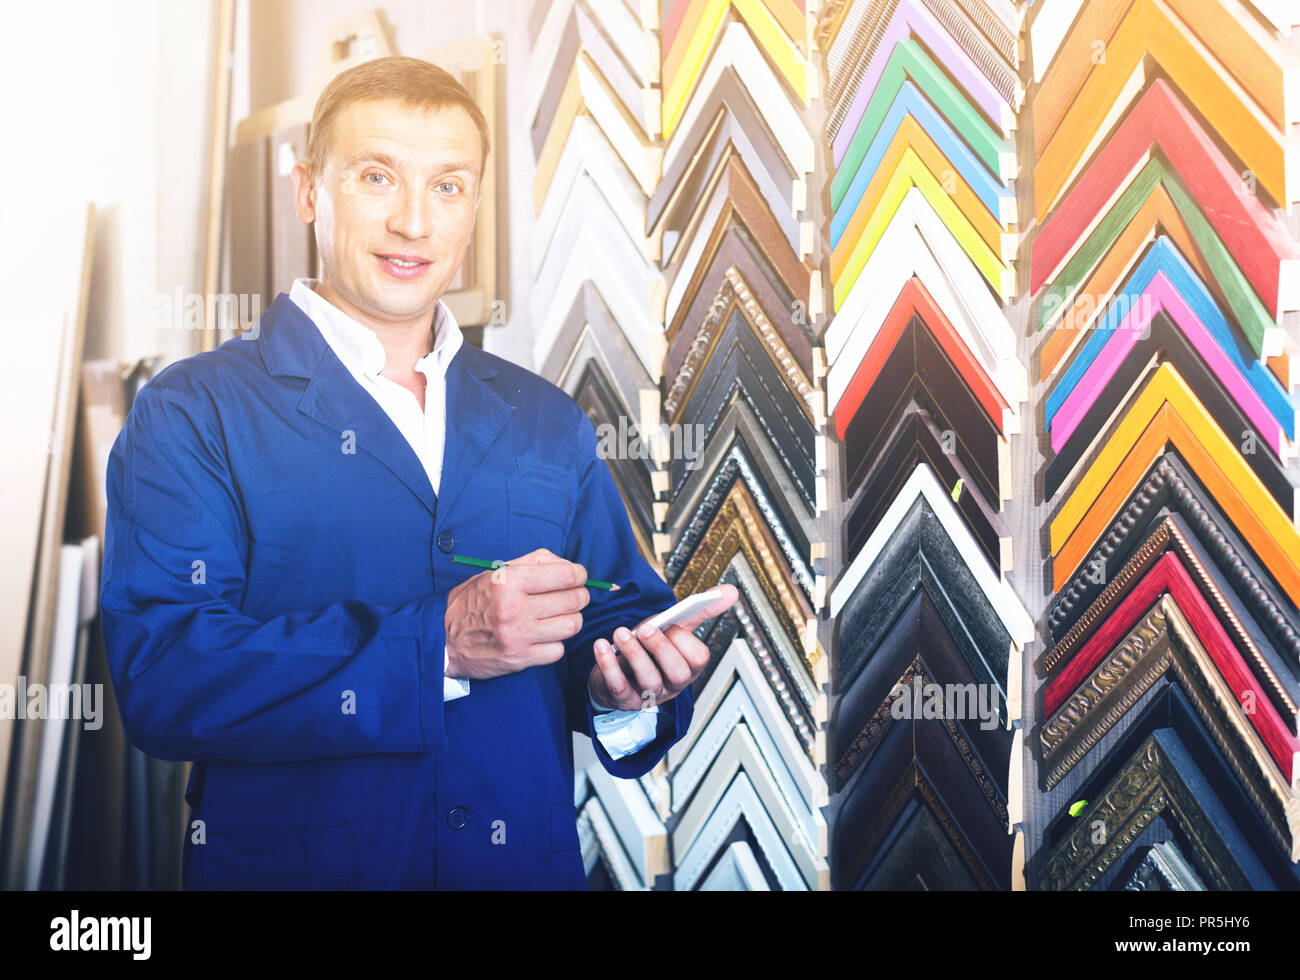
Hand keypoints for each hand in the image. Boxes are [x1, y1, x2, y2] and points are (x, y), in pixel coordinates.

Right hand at [444, 549, 589, 679]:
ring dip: (572, 620)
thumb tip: (569, 566)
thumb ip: (533, 562)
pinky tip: (544, 637)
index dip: (580, 575)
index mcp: (508, 581)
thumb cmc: (472, 602)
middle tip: (575, 596)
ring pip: (572, 626)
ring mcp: (518, 635)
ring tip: (561, 616)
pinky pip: (558, 650)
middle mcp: (514, 608)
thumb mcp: (495, 572)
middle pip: (573, 600)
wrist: (443, 640)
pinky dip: (556, 643)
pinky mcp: (520, 659)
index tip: (579, 577)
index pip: (566, 576)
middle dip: (580, 596)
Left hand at [587, 585, 738, 710]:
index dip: (684, 641)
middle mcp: (672, 685)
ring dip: (634, 655)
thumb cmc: (650, 648)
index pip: (698, 659)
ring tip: (620, 632)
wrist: (618, 670)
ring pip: (648, 681)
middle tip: (644, 628)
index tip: (669, 622)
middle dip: (661, 649)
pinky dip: (608, 666)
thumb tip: (732, 590)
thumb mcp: (676, 627)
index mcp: (688, 667)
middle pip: (677, 674)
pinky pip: (618, 688)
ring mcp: (648, 696)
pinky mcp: (623, 700)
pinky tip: (601, 646)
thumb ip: (702, 610)